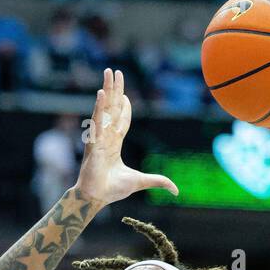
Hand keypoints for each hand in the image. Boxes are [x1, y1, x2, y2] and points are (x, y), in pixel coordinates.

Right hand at [74, 69, 177, 207]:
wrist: (97, 198)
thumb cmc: (112, 190)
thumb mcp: (141, 182)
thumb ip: (158, 181)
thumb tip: (176, 190)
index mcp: (114, 144)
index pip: (120, 120)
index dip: (124, 107)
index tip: (125, 94)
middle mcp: (106, 137)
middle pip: (112, 107)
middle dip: (115, 89)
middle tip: (115, 71)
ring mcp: (99, 137)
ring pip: (105, 108)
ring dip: (108, 89)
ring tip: (109, 72)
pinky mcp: (94, 141)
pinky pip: (97, 120)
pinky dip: (100, 106)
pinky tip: (102, 92)